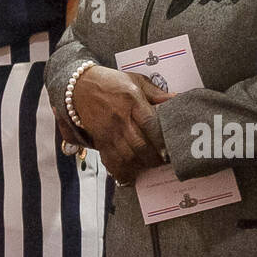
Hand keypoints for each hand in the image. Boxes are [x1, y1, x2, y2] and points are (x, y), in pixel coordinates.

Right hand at [70, 66, 167, 184]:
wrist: (79, 87)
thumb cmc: (110, 82)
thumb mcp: (135, 80)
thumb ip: (156, 92)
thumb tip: (177, 99)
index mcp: (132, 101)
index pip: (149, 124)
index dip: (160, 140)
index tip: (169, 149)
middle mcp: (120, 118)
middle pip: (139, 145)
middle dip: (154, 158)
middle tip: (163, 161)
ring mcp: (108, 131)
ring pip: (126, 156)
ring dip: (140, 166)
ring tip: (149, 166)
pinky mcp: (100, 140)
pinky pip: (110, 160)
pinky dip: (120, 171)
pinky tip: (129, 176)